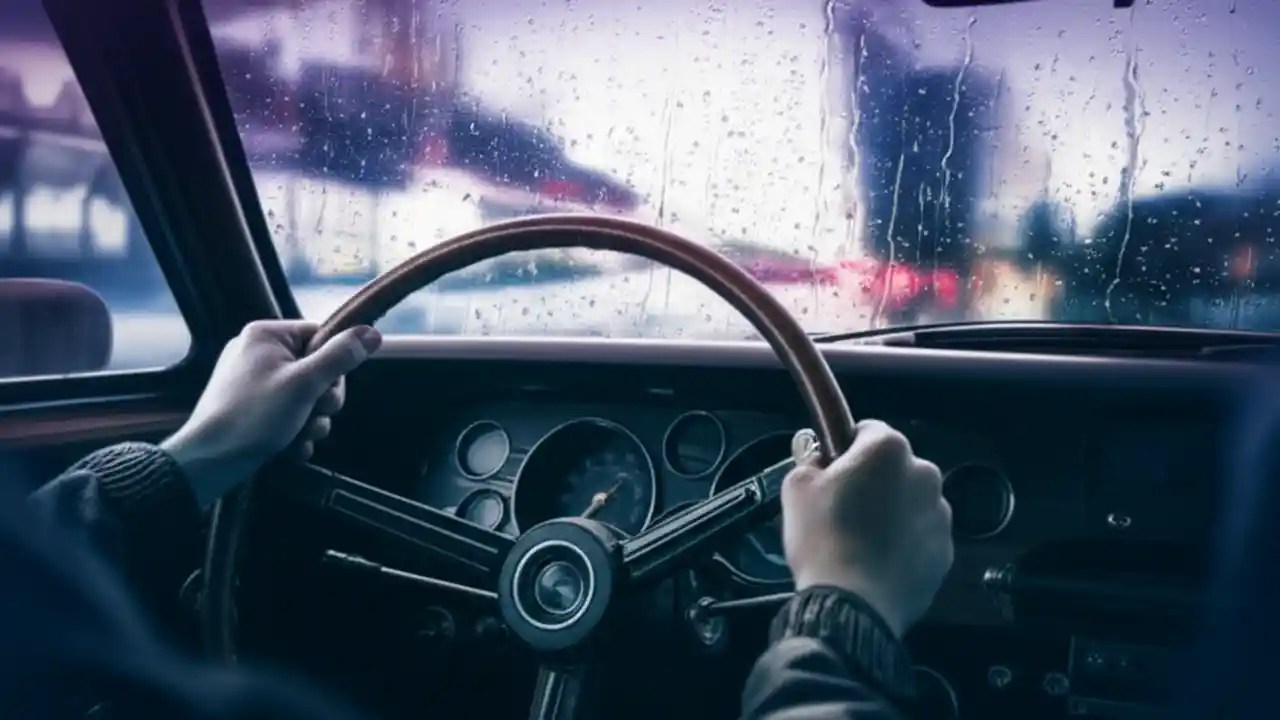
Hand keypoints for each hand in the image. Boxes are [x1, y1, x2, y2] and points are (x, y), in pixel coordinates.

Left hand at [161, 320, 381, 506]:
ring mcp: (254, 382)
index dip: (334, 365)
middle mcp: (258, 353)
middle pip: (317, 368)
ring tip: (298, 435)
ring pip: (306, 395)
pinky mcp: (252, 407)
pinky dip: (294, 430)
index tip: (326, 389)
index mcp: (267, 335)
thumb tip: (372, 333)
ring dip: (312, 420)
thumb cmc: (254, 416)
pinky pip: (288, 412)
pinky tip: (289, 446)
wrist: (209, 461)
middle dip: (322, 400)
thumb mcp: (305, 384)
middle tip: (313, 415)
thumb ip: (340, 357)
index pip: (321, 336)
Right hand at [781, 420, 952, 636]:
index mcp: (888, 449)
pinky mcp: (946, 550)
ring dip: (892, 510)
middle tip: (843, 507)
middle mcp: (925, 473)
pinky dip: (905, 540)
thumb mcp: (796, 488)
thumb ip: (809, 460)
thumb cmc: (822, 538)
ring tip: (861, 539)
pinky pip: (921, 534)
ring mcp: (940, 514)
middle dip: (873, 479)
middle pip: (893, 466)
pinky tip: (879, 559)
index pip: (866, 430)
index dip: (844, 448)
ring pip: (910, 500)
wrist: (852, 603)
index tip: (830, 471)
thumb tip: (820, 459)